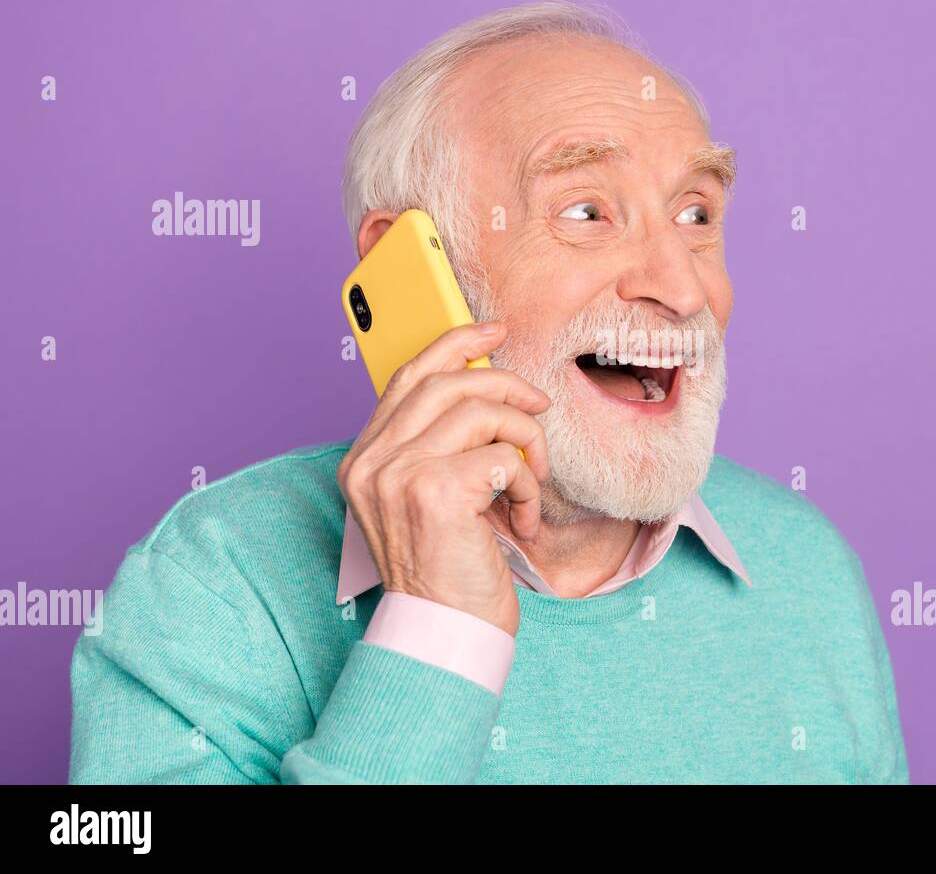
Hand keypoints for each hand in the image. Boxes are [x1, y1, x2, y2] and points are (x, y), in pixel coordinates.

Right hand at [337, 322, 549, 635]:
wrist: (444, 635)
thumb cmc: (448, 571)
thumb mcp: (432, 498)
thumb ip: (440, 445)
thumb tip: (487, 389)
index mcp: (364, 458)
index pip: (408, 375)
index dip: (455, 343)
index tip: (494, 331)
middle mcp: (371, 461)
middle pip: (449, 382)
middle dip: (507, 388)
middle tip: (540, 409)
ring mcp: (397, 474)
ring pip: (483, 412)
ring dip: (525, 443)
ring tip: (530, 484)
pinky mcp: (434, 492)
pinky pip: (504, 456)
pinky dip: (527, 485)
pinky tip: (521, 519)